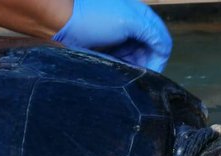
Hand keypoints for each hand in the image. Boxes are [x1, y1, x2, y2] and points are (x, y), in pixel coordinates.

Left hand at [53, 0, 171, 71]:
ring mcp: (119, 37)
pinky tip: (116, 70)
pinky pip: (123, 62)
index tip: (152, 73)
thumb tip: (163, 52)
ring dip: (134, 68)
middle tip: (137, 75)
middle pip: (151, 52)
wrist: (57, 19)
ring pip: (137, 59)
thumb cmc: (92, 17)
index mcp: (141, 16)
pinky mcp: (107, 48)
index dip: (160, 58)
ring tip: (124, 72)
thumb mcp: (129, 21)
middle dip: (147, 64)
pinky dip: (123, 68)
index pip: (163, 42)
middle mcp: (132, 26)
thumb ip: (153, 34)